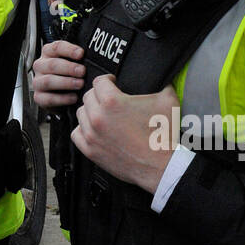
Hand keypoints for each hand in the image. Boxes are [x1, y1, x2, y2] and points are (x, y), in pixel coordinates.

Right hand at [32, 40, 84, 108]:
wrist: (62, 96)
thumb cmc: (69, 76)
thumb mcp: (74, 63)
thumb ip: (79, 59)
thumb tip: (92, 58)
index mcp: (48, 53)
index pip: (56, 47)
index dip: (69, 50)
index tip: (81, 54)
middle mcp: (41, 66)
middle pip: (52, 64)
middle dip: (69, 68)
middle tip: (82, 71)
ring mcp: (37, 82)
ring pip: (48, 81)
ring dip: (66, 82)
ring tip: (80, 84)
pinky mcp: (39, 97)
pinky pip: (49, 98)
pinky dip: (62, 98)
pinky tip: (73, 97)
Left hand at [72, 74, 177, 193]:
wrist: (160, 167)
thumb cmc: (162, 136)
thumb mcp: (167, 101)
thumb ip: (162, 83)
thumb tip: (161, 78)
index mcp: (112, 101)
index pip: (99, 81)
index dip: (108, 79)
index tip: (112, 82)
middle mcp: (98, 117)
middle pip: (88, 96)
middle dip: (99, 95)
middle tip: (109, 99)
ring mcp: (92, 134)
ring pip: (81, 113)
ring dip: (90, 111)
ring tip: (103, 114)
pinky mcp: (90, 150)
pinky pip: (76, 134)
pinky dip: (84, 130)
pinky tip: (94, 129)